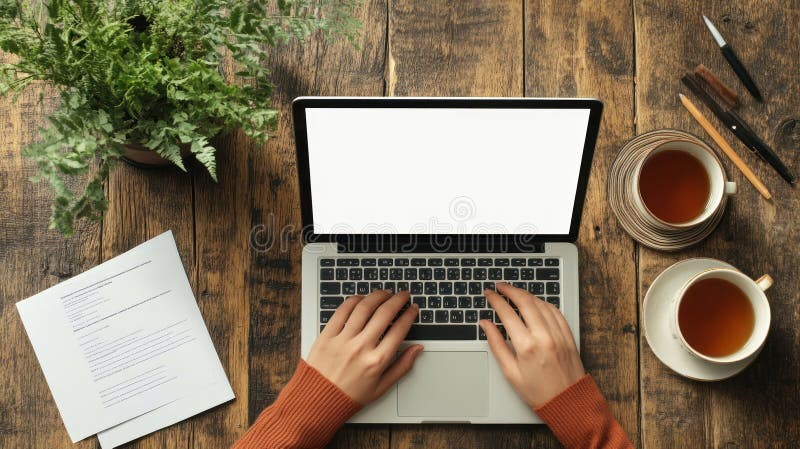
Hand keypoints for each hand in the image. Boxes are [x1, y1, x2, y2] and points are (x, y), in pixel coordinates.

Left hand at [306, 290, 423, 404]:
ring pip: (363, 308)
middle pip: (384, 314)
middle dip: (397, 300)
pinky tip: (361, 299)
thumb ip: (402, 366)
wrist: (318, 400)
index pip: (399, 330)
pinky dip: (353, 301)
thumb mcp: (382, 387)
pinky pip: (342, 311)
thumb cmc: (350, 396)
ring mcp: (342, 340)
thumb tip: (417, 349)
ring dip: (377, 296)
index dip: (409, 315)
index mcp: (376, 361)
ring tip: (384, 293)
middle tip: (403, 295)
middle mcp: (361, 348)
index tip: (413, 309)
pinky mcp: (326, 336)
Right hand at [481, 283, 584, 408]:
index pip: (507, 313)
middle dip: (510, 290)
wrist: (568, 402)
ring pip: (541, 303)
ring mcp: (558, 334)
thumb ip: (496, 344)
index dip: (495, 300)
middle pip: (525, 301)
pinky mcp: (568, 335)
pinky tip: (535, 303)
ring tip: (515, 293)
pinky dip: (543, 303)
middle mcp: (544, 336)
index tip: (489, 294)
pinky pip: (555, 311)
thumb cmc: (538, 391)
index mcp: (526, 346)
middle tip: (500, 286)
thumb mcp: (510, 372)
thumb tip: (486, 325)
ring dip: (526, 294)